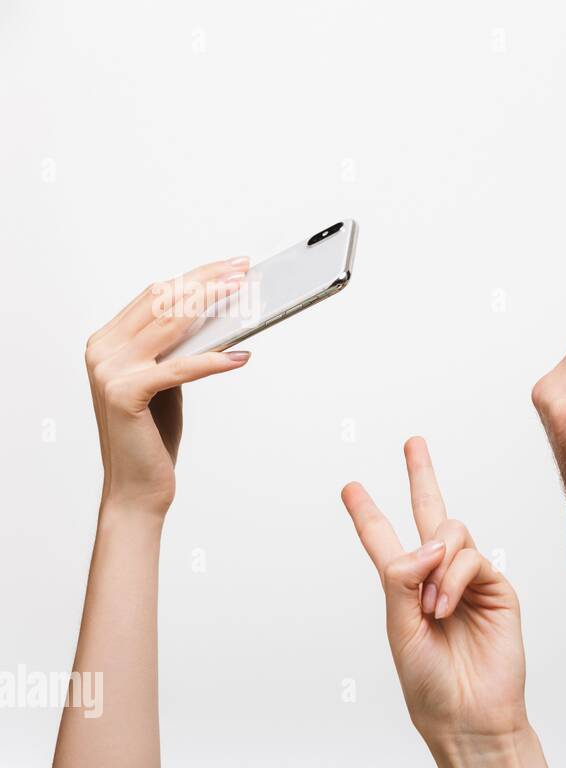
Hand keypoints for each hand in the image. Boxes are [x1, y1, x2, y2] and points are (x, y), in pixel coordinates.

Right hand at [85, 258, 251, 514]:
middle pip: (163, 301)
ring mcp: (109, 370)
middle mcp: (102, 350)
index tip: (230, 266)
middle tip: (244, 269)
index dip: (195, 276)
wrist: (135, 487)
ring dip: (213, 306)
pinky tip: (242, 356)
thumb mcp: (167, 381)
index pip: (155, 294)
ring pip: (171, 325)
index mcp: (107, 341)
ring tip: (246, 296)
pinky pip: (180, 368)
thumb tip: (218, 317)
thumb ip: (179, 348)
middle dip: (208, 281)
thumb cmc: (152, 434)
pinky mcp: (126, 393)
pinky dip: (214, 361)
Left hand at [341, 438, 527, 749]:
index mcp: (405, 590)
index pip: (384, 541)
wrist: (471, 715)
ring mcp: (469, 581)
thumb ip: (403, 579)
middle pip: (429, 515)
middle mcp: (437, 578)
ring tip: (433, 607)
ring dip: (436, 564)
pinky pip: (471, 558)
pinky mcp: (497, 587)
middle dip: (421, 476)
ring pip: (451, 534)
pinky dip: (453, 578)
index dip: (366, 514)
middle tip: (412, 442)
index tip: (350, 487)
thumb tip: (430, 542)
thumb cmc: (430, 685)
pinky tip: (446, 607)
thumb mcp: (399, 630)